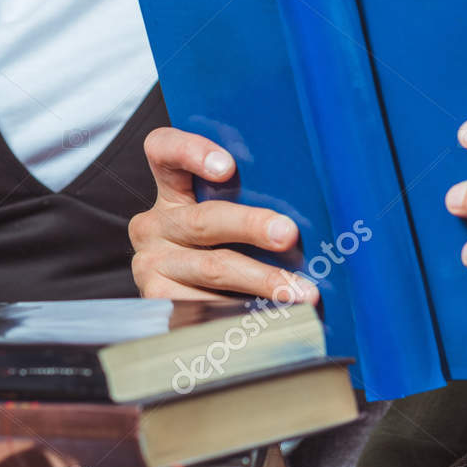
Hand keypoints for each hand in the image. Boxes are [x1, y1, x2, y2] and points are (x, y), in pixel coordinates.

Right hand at [128, 127, 318, 303]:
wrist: (189, 310)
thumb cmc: (228, 249)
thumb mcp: (231, 218)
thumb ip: (251, 203)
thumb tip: (313, 210)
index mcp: (173, 192)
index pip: (164, 151)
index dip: (191, 152)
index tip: (227, 167)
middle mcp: (155, 224)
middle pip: (204, 218)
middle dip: (251, 225)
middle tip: (288, 233)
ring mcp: (152, 263)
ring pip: (213, 267)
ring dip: (263, 279)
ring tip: (301, 291)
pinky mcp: (158, 300)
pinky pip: (207, 306)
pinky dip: (246, 310)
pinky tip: (275, 315)